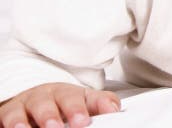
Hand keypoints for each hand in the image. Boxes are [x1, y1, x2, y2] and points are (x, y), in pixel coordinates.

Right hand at [0, 83, 119, 127]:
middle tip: (55, 127)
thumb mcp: (84, 100)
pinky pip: (2, 119)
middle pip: (45, 103)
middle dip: (50, 116)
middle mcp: (42, 98)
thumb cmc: (64, 102)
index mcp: (66, 93)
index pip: (74, 98)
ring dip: (21, 122)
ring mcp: (22, 107)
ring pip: (18, 113)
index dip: (77, 109)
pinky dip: (4, 125)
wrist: (37, 97)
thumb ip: (101, 103)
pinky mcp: (5, 116)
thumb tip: (114, 109)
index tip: (83, 121)